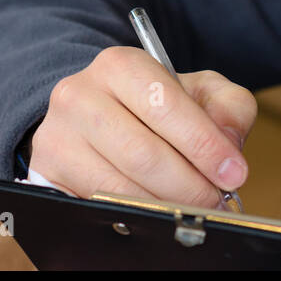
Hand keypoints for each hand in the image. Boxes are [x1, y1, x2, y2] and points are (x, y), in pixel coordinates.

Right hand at [27, 45, 257, 209]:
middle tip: (217, 200)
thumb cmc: (158, 103)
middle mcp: (79, 96)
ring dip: (166, 205)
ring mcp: (57, 137)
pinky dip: (137, 215)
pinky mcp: (47, 174)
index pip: (165, 106)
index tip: (234, 172)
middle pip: (143, 153)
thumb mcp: (201, 91)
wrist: (102, 112)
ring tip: (195, 208)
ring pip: (120, 186)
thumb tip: (228, 143)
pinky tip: (160, 211)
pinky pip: (98, 205)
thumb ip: (228, 107)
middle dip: (189, 185)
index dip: (204, 144)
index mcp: (119, 65)